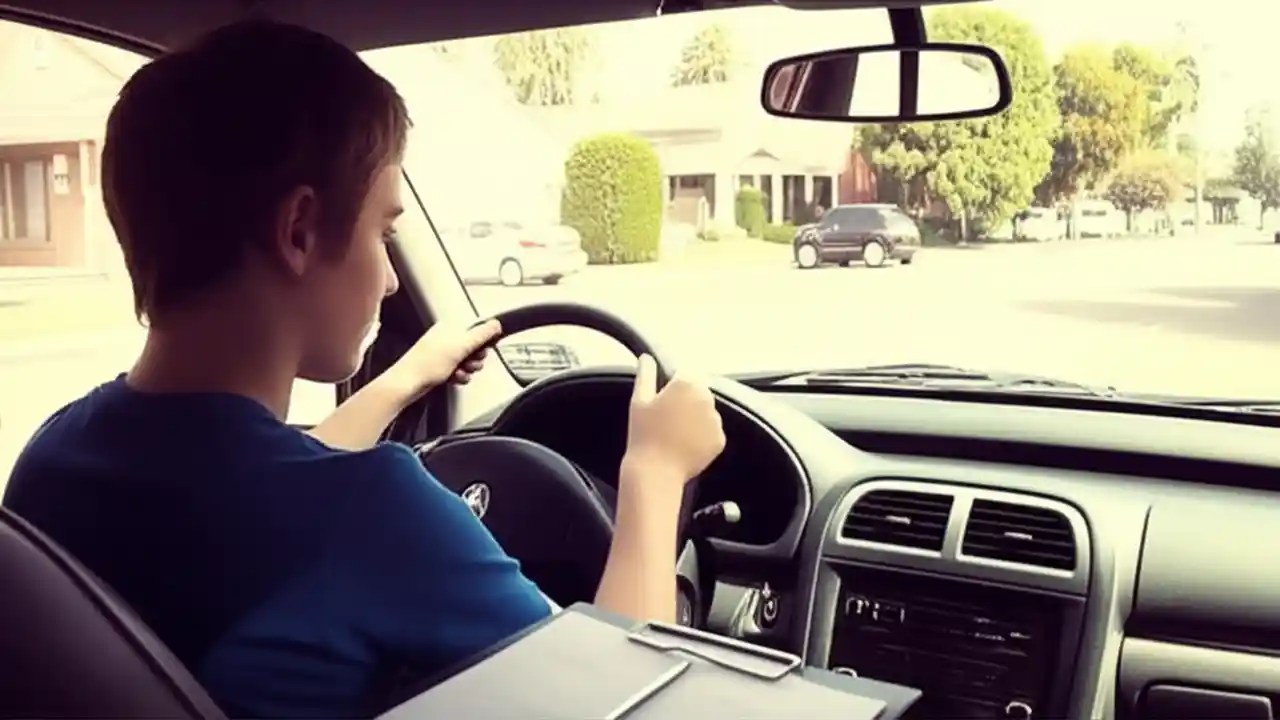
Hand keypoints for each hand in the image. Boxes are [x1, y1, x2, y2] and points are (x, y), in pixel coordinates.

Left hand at [381, 318, 501, 401]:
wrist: (407, 384)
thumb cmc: (426, 364)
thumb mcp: (460, 346)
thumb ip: (481, 335)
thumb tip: (496, 324)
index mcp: (449, 327)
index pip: (477, 329)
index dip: (483, 341)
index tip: (482, 350)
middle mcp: (446, 338)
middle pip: (474, 347)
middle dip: (475, 358)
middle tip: (468, 362)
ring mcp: (443, 353)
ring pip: (468, 361)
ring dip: (468, 369)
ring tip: (459, 372)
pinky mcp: (440, 368)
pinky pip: (459, 371)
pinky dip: (459, 376)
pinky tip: (453, 378)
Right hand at [622, 354, 725, 491]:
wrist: (655, 471)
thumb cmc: (643, 435)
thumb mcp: (639, 400)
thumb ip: (646, 374)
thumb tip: (647, 358)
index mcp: (687, 383)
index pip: (686, 374)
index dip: (673, 386)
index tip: (663, 400)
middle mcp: (706, 398)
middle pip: (698, 392)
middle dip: (687, 400)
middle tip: (667, 418)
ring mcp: (715, 420)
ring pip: (706, 412)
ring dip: (695, 418)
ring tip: (674, 433)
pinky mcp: (719, 439)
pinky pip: (711, 432)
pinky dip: (701, 436)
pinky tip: (684, 444)